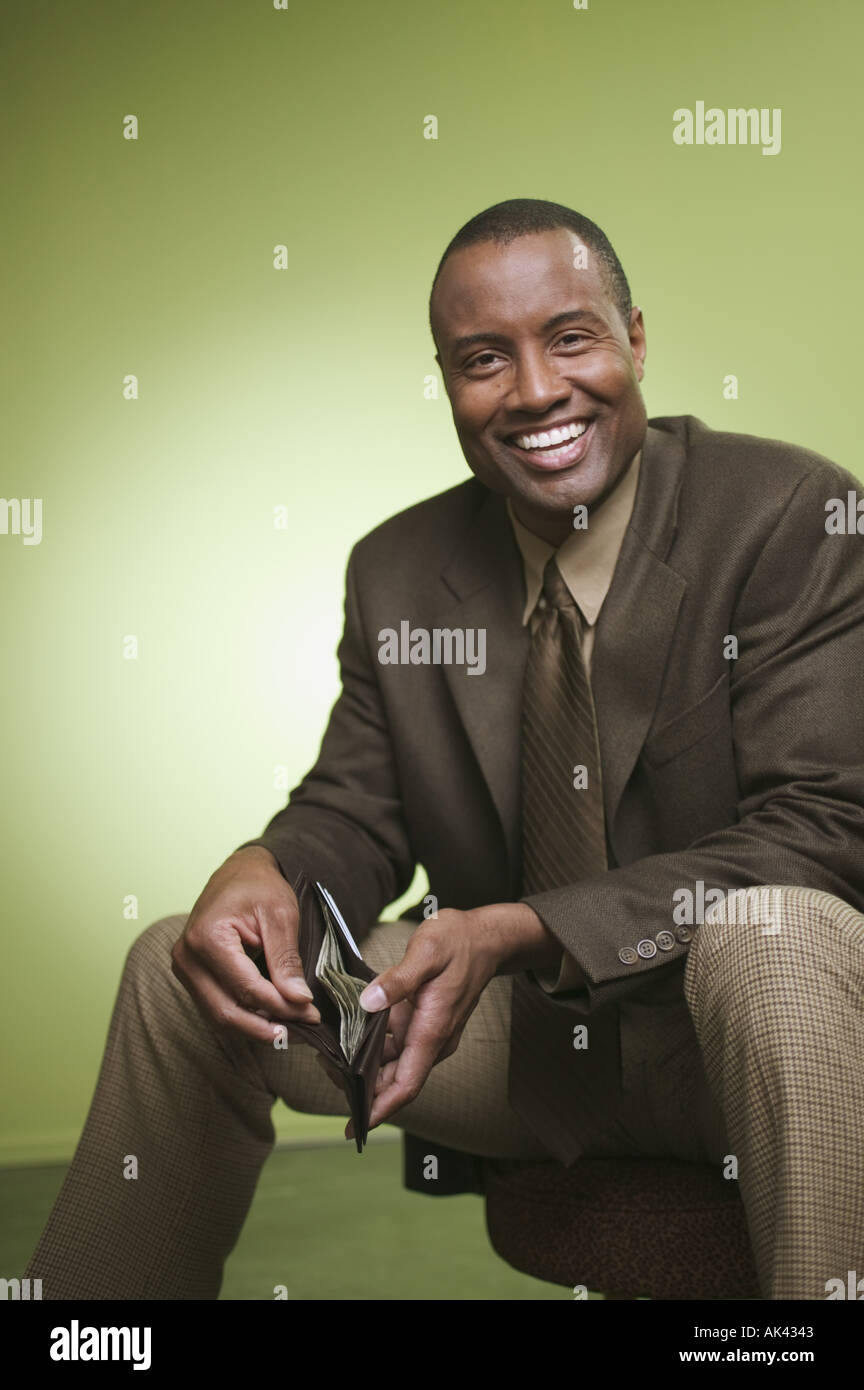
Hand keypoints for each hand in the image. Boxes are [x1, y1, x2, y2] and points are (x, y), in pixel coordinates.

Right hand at [170, 846, 320, 1043]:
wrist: (239, 873)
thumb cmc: (259, 886)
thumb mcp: (281, 915)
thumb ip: (286, 959)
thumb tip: (298, 999)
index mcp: (206, 937)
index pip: (246, 988)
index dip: (280, 1006)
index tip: (310, 1013)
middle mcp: (187, 957)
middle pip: (226, 1011)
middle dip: (266, 1025)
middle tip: (302, 1029)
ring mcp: (186, 968)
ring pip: (219, 1016)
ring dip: (255, 1026)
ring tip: (290, 1026)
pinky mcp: (193, 975)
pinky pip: (217, 1006)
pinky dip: (245, 1015)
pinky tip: (271, 1016)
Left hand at [346, 902, 558, 1136]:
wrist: (486, 938)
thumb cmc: (459, 942)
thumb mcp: (427, 952)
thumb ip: (399, 979)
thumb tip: (368, 1002)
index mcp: (433, 1030)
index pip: (407, 1084)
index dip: (381, 1109)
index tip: (357, 1127)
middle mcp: (431, 1038)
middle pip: (394, 1079)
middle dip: (362, 1086)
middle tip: (324, 1069)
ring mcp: (428, 1031)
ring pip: (392, 1062)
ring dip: (364, 1064)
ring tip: (329, 1052)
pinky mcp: (423, 1021)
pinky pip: (395, 1042)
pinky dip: (372, 1044)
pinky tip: (349, 1032)